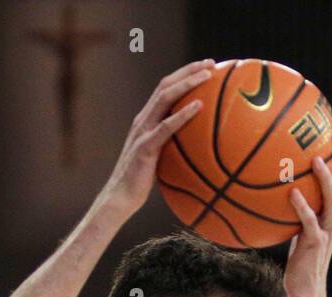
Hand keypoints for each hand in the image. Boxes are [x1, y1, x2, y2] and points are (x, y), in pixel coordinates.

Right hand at [97, 59, 214, 219]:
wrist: (119, 199)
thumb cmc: (140, 184)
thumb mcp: (159, 160)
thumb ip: (172, 147)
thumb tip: (197, 147)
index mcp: (145, 121)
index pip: (164, 89)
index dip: (184, 74)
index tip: (205, 67)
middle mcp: (142, 120)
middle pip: (165, 86)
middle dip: (188, 70)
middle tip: (211, 62)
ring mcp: (142, 131)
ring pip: (164, 98)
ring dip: (187, 83)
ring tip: (208, 75)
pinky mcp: (145, 147)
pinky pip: (166, 126)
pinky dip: (182, 114)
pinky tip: (199, 106)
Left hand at [284, 129, 331, 296]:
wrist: (305, 288)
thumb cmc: (299, 258)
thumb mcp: (300, 229)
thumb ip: (297, 209)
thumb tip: (280, 188)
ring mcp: (327, 231)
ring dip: (326, 178)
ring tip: (316, 159)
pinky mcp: (314, 244)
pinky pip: (310, 222)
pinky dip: (302, 206)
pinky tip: (292, 193)